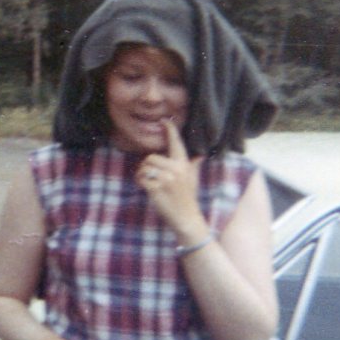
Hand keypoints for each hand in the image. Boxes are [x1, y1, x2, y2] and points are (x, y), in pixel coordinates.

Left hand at [136, 120, 206, 237]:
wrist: (186, 218)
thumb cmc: (188, 197)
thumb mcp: (193, 179)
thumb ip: (194, 165)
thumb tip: (200, 156)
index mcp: (184, 164)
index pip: (176, 143)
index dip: (170, 130)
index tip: (164, 120)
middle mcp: (176, 169)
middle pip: (151, 157)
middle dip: (146, 166)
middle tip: (149, 175)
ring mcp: (167, 179)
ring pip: (144, 167)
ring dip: (141, 174)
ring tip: (148, 182)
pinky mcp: (157, 188)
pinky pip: (141, 178)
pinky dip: (139, 182)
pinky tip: (145, 187)